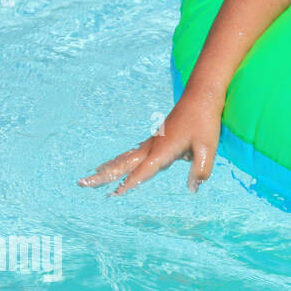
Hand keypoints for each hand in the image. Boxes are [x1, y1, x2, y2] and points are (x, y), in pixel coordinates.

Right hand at [77, 86, 224, 195]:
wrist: (201, 95)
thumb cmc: (205, 121)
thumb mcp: (208, 148)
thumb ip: (200, 169)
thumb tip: (193, 189)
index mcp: (162, 150)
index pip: (142, 172)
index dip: (129, 184)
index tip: (113, 195)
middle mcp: (153, 146)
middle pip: (123, 165)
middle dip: (104, 175)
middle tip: (82, 183)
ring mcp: (152, 141)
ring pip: (125, 158)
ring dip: (108, 168)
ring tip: (91, 176)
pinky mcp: (156, 138)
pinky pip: (133, 152)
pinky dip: (121, 160)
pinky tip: (116, 164)